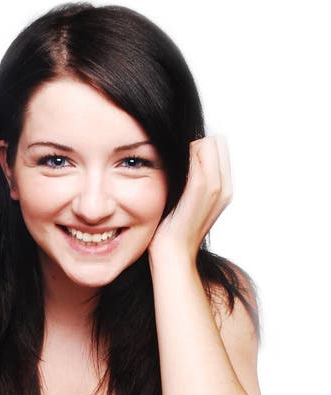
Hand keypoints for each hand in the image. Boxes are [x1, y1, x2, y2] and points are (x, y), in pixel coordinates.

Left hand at [149, 135, 231, 261]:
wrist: (172, 254)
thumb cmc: (173, 229)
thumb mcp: (187, 201)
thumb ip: (192, 180)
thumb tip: (185, 156)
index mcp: (224, 190)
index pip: (218, 146)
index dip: (198, 149)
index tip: (181, 167)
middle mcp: (225, 187)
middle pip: (216, 141)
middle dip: (195, 146)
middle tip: (176, 170)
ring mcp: (216, 186)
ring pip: (208, 142)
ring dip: (187, 151)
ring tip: (172, 174)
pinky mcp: (201, 187)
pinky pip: (199, 153)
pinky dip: (184, 155)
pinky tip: (168, 172)